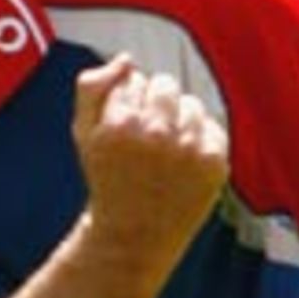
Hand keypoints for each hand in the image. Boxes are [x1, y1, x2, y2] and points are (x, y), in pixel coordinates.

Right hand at [72, 54, 228, 272]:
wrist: (132, 238)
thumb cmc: (107, 180)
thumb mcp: (83, 133)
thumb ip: (93, 87)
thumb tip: (127, 59)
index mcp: (121, 124)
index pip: (134, 79)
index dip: (127, 103)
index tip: (122, 133)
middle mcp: (157, 134)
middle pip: (165, 84)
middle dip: (154, 105)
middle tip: (145, 142)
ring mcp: (189, 150)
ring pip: (190, 103)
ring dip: (178, 121)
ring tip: (164, 154)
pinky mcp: (214, 164)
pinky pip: (212, 125)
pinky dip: (200, 140)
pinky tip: (183, 164)